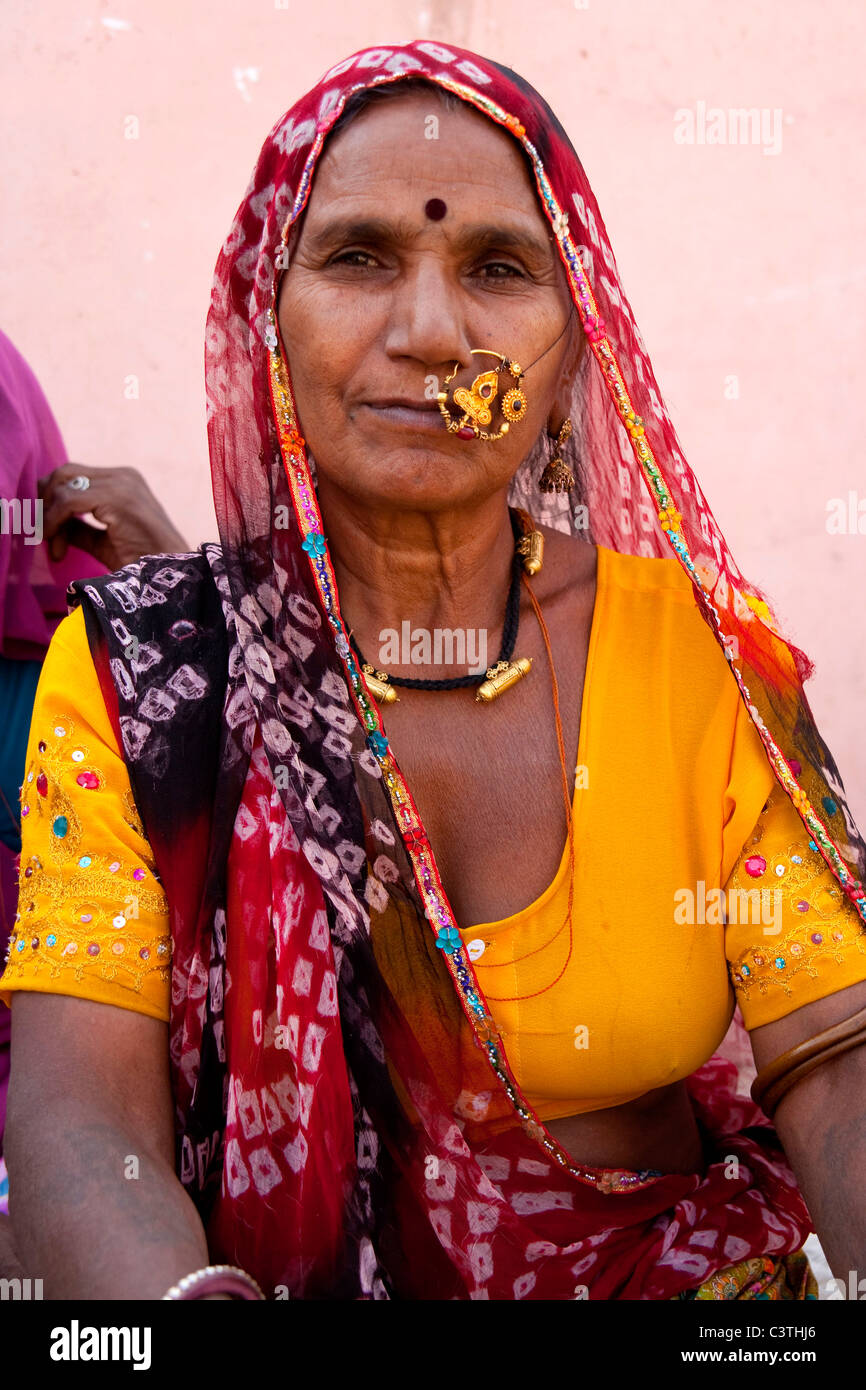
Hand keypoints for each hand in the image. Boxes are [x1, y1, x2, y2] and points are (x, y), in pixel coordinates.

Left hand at [36, 464, 188, 569]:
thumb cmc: (142, 565)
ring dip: (48, 516)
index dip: (51, 504)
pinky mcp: (117, 497)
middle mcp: (123, 476)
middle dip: (44, 503)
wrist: (172, 578)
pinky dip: (54, 521)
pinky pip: (68, 501)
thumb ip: (78, 528)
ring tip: (55, 546)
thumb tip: (49, 523)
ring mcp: (121, 483)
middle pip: (63, 473)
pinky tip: (57, 545)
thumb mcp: (102, 542)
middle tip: (44, 537)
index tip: (50, 538)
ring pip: (62, 484)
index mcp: (123, 481)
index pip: (72, 477)